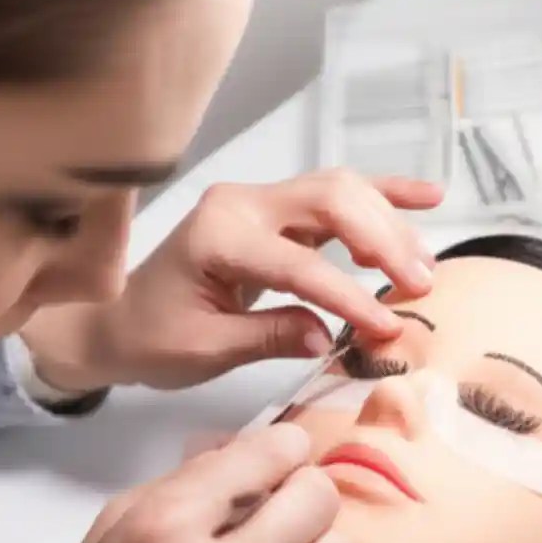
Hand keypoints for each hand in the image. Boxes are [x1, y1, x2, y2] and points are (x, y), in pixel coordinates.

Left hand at [20, 169, 442, 392]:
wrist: (115, 319)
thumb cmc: (151, 336)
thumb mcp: (205, 350)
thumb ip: (268, 337)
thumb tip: (329, 337)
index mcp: (218, 236)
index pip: (298, 263)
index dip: (346, 296)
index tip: (385, 327)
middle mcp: (241, 205)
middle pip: (330, 201)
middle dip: (382, 240)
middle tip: (417, 286)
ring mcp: (259, 202)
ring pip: (340, 192)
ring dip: (388, 223)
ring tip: (421, 266)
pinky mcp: (275, 211)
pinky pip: (334, 196)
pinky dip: (382, 195)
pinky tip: (425, 198)